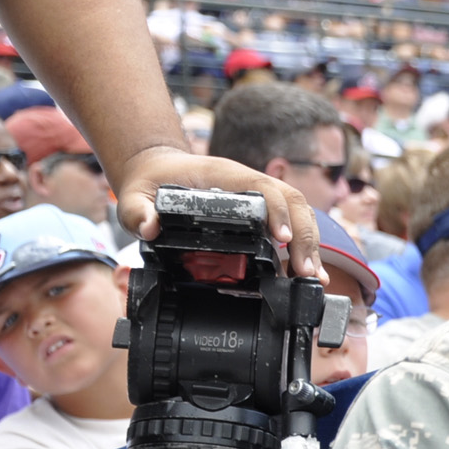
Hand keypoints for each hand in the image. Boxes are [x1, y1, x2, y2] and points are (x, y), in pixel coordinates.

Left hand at [113, 146, 321, 279]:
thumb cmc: (151, 181)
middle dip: (305, 237)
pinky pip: (292, 223)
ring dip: (310, 244)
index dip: (278, 212)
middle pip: (294, 202)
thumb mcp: (135, 195)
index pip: (264, 188)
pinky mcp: (262, 212)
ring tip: (313, 277)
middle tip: (306, 271)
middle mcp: (251, 183)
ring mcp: (260, 196)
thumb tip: (150, 227)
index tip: (281, 239)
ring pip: (300, 213)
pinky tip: (305, 271)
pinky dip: (303, 245)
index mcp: (227, 175)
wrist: (157, 171)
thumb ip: (138, 210)